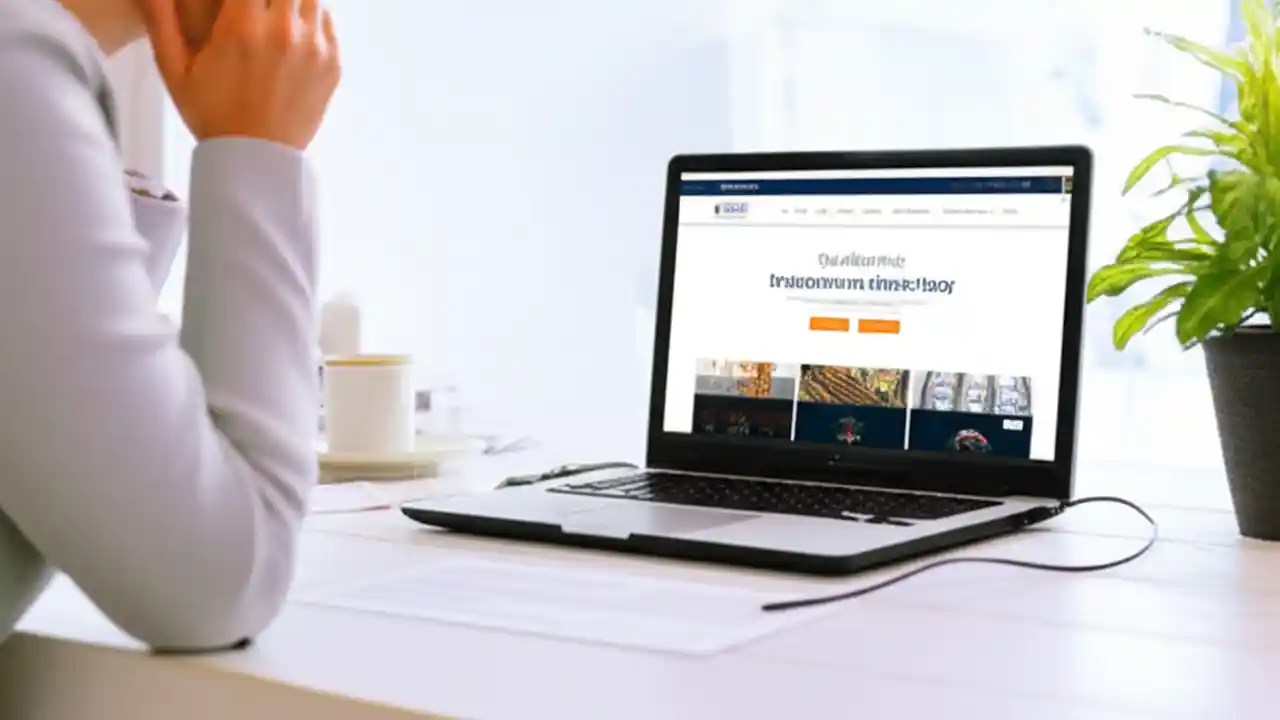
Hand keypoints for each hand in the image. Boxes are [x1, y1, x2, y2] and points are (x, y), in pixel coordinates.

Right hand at [143, 0, 340, 150]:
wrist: (257, 160)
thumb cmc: (212, 115)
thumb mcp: (174, 70)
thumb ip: (160, 19)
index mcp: (243, 27)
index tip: (232, 0)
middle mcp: (284, 32)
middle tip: (251, 7)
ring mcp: (315, 48)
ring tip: (272, 12)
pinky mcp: (333, 64)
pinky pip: (327, 21)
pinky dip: (311, 17)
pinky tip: (292, 30)